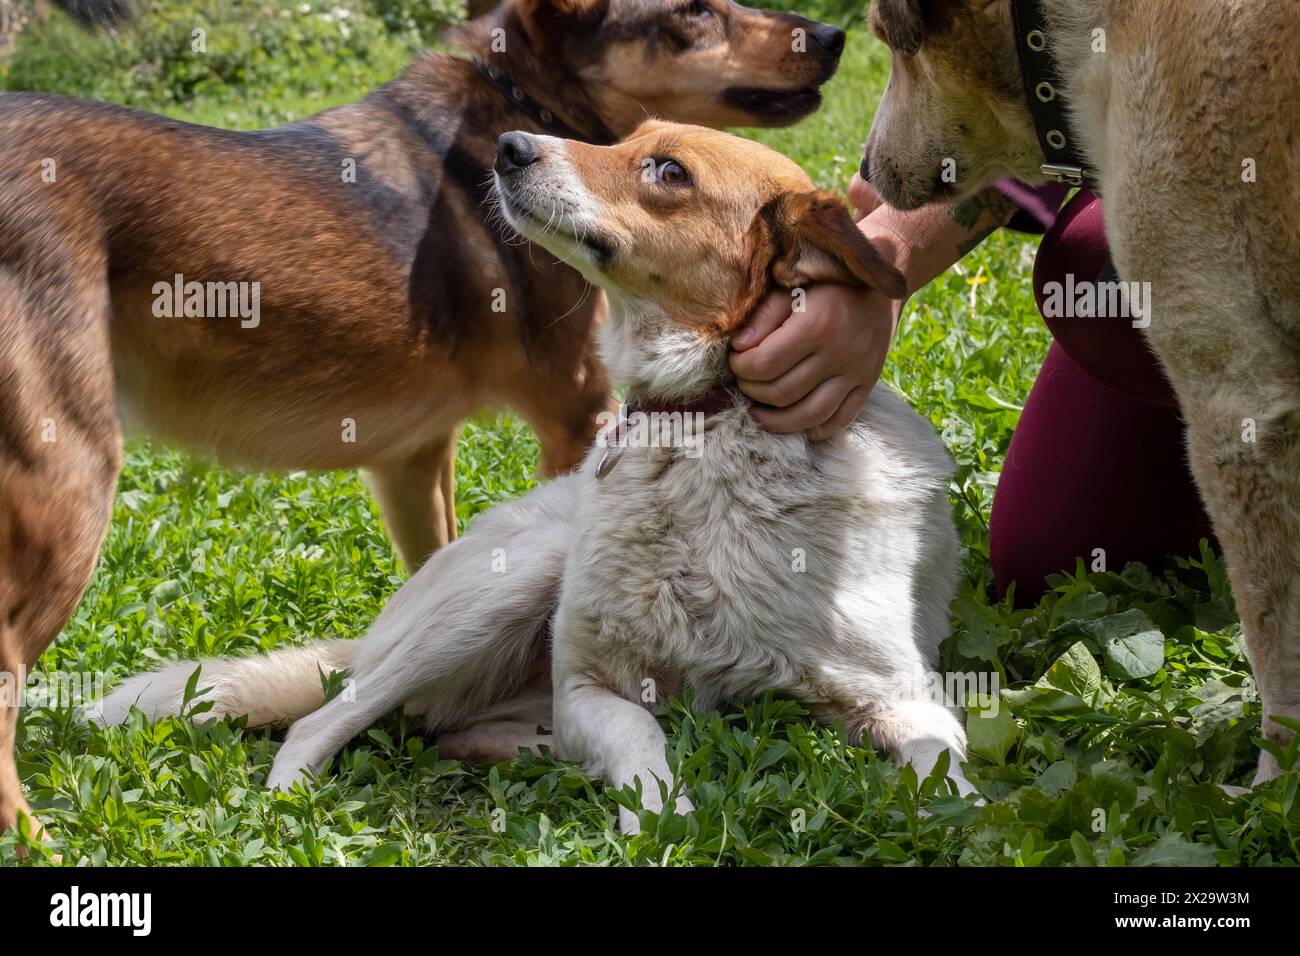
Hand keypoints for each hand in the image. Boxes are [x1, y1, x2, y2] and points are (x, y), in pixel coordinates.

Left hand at [730, 284, 901, 439]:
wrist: (881, 280)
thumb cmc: (827, 280)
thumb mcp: (793, 285)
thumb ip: (764, 315)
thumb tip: (739, 347)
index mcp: (818, 324)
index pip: (765, 363)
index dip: (741, 367)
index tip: (734, 360)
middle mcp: (840, 353)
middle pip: (783, 392)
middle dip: (753, 391)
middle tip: (743, 381)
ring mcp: (857, 373)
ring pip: (811, 414)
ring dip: (778, 421)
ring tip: (758, 412)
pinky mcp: (868, 384)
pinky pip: (841, 420)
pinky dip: (815, 430)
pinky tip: (793, 423)